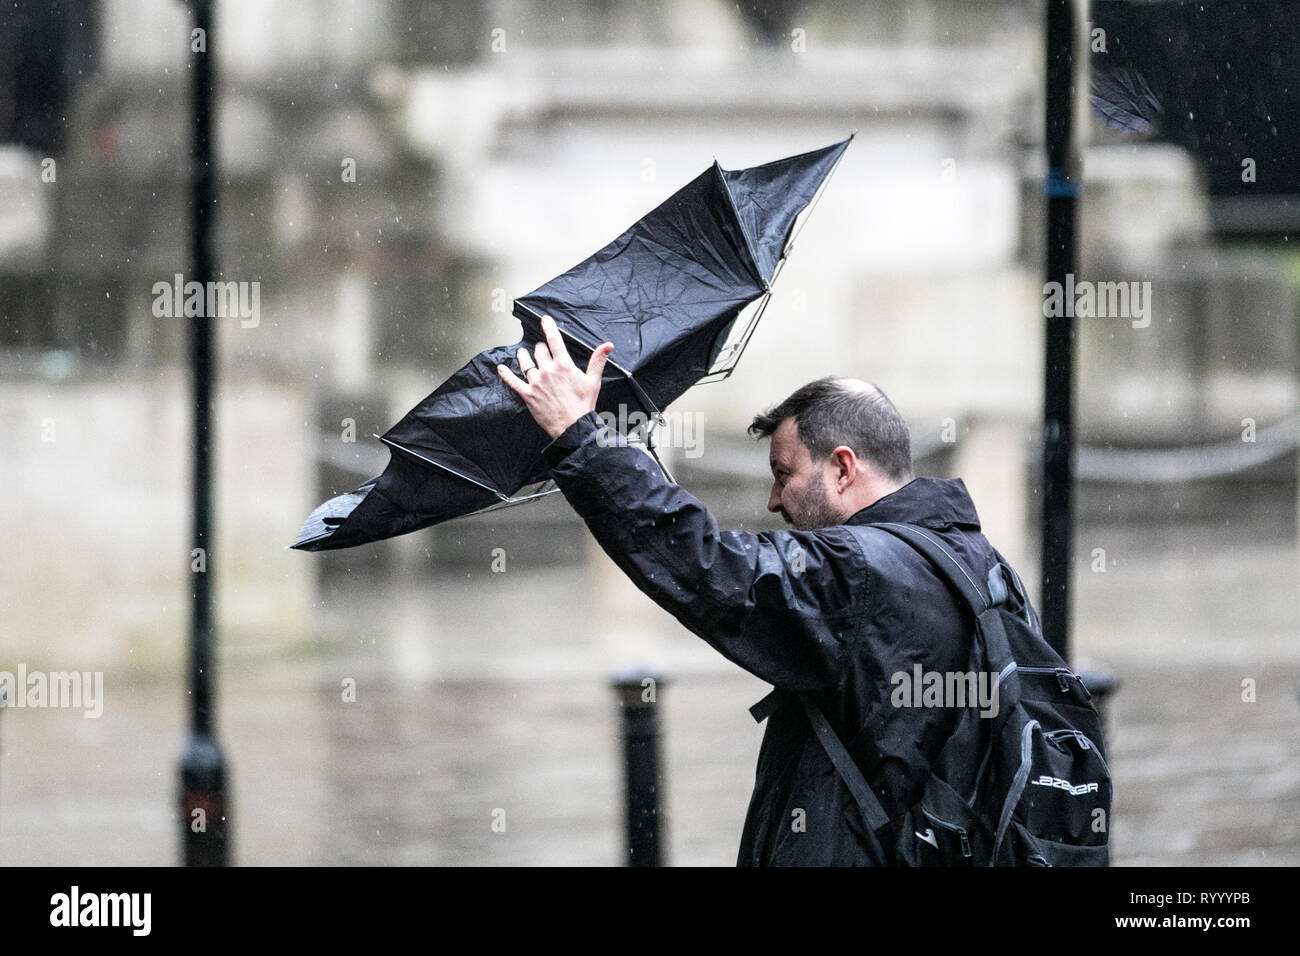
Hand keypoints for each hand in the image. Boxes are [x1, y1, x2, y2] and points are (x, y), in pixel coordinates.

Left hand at [497, 314, 613, 437]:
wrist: (573, 426)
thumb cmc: (583, 405)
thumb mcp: (593, 380)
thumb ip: (598, 360)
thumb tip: (607, 346)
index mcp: (563, 365)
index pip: (554, 340)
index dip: (548, 327)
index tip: (544, 320)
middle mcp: (547, 370)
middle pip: (539, 350)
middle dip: (540, 348)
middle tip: (542, 350)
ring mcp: (536, 382)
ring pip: (525, 362)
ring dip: (523, 356)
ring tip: (522, 353)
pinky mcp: (528, 394)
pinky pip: (513, 382)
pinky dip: (506, 374)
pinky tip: (500, 368)